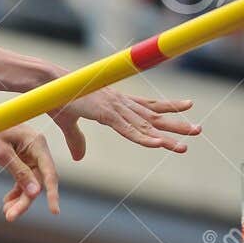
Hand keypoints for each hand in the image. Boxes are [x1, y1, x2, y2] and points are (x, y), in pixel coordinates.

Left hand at [0, 125, 58, 220]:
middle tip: (10, 216)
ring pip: (30, 183)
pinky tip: (7, 203)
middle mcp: (37, 150)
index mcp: (37, 144)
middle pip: (37, 181)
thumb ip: (19, 172)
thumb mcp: (1, 153)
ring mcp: (29, 155)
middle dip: (25, 201)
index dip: (52, 194)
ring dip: (19, 199)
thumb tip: (36, 193)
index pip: (49, 173)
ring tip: (7, 213)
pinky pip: (22, 179)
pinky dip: (15, 191)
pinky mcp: (21, 160)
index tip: (54, 211)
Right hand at [51, 88, 198, 159]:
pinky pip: (129, 130)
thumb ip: (77, 140)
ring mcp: (114, 108)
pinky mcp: (105, 114)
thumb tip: (79, 158)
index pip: (146, 104)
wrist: (45, 84)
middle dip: (176, 123)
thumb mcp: (68, 123)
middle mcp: (119, 103)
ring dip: (168, 133)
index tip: (187, 106)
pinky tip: (160, 144)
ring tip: (188, 140)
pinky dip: (144, 138)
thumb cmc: (55, 98)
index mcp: (113, 102)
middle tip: (198, 130)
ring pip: (146, 124)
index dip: (167, 106)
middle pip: (153, 115)